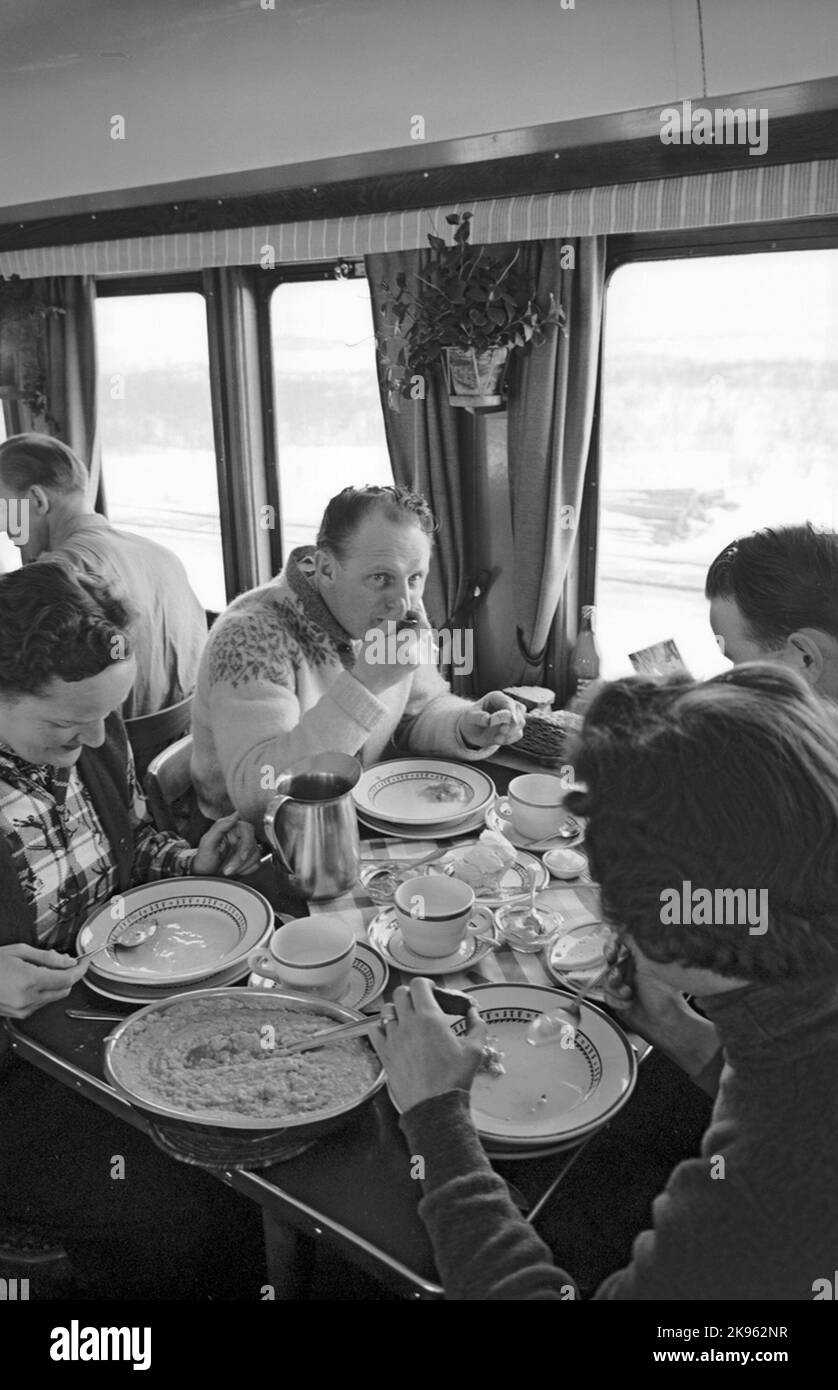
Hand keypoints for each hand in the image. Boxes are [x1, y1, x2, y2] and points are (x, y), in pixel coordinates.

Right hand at [0, 943, 87, 1018]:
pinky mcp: (18, 1014)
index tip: (85, 963)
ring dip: (56, 985)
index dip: (80, 970)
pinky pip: (40, 1004)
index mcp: (30, 979)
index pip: (67, 978)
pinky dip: (43, 992)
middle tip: (65, 962)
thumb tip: (68, 961)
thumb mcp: (19, 951)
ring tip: (43, 969)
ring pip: (53, 998)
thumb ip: (47, 957)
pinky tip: (33, 981)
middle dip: (69, 977)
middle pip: (64, 990)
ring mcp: (23, 1009)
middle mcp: (28, 998)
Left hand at [192, 812, 262, 877]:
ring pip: (256, 855)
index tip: (242, 856)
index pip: (248, 829)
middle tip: (228, 868)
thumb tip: (235, 815)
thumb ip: (220, 826)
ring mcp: (245, 848)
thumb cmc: (204, 859)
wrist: (205, 875)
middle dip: (240, 860)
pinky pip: (256, 863)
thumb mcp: (207, 842)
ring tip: (228, 870)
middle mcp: (240, 837)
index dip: (247, 843)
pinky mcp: (249, 859)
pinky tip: (235, 870)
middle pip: (252, 844)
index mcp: (231, 829)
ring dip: (242, 866)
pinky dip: (246, 870)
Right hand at [354, 618, 433, 696]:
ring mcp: (418, 661)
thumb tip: (402, 601)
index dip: (418, 615)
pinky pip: (419, 647)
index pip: (424, 624)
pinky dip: (411, 641)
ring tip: (393, 635)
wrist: (369, 683)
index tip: (406, 613)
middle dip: (413, 623)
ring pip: (421, 638)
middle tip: (396, 623)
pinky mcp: (416, 665)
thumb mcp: (377, 634)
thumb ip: (393, 617)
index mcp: (406, 646)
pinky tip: (396, 644)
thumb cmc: (369, 657)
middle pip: (423, 630)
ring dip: (411, 632)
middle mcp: (416, 654)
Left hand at [369, 978, 487, 1111]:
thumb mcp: (475, 1049)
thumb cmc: (454, 1079)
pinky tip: (393, 1033)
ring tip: (408, 1019)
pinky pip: (375, 1030)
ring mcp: (393, 1038)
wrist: (434, 1106)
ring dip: (397, 1009)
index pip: (419, 984)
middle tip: (423, 1004)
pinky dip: (382, 1027)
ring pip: (387, 1010)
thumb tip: (474, 1014)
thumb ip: (477, 1026)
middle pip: (400, 993)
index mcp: (429, 1017)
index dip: (426, 984)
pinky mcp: (384, 1053)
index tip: (433, 991)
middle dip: (412, 994)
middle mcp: (408, 1023)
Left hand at [458, 691, 525, 748]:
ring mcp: (513, 716)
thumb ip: (478, 717)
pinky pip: (518, 734)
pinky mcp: (514, 727)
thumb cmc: (471, 720)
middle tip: (500, 732)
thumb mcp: (469, 717)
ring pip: (521, 723)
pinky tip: (498, 740)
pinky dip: (509, 739)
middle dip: (510, 725)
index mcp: (497, 697)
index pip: (508, 704)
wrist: (472, 731)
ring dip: (510, 733)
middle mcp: (508, 704)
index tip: (490, 723)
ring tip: (496, 739)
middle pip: (518, 713)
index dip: (503, 715)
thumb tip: (488, 719)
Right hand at [604, 936, 719, 1076]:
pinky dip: (616, 1000)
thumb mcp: (652, 963)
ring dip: (615, 988)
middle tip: (617, 978)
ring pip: (606, 980)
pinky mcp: (617, 1000)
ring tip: (628, 994)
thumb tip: (627, 930)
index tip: (611, 953)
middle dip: (612, 971)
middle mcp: (630, 969)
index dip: (611, 946)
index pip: (619, 943)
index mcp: (639, 957)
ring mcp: (623, 985)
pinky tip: (628, 1003)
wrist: (665, 1022)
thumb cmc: (665, 993)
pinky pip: (607, 996)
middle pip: (609, 963)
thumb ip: (638, 945)